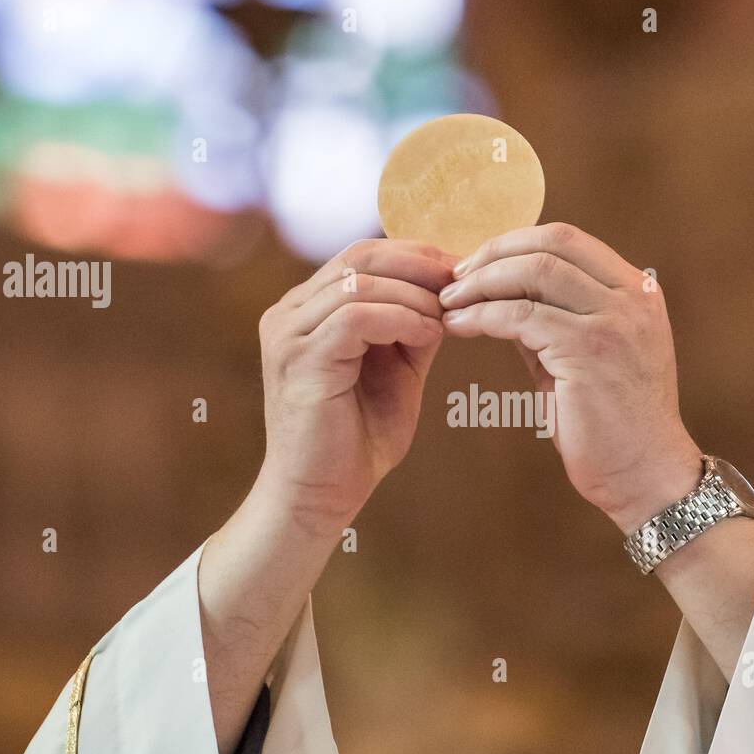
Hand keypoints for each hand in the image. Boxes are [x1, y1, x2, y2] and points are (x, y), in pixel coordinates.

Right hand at [256, 238, 455, 532]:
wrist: (321, 497)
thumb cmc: (357, 440)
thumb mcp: (396, 371)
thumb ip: (412, 329)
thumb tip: (449, 293)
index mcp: (307, 310)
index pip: (362, 256)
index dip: (415, 255)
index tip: (462, 272)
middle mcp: (289, 314)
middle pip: (360, 257)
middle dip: (419, 265)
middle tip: (464, 282)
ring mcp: (289, 334)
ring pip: (359, 282)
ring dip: (415, 295)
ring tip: (450, 317)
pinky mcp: (299, 359)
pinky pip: (356, 317)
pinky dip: (401, 319)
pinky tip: (430, 336)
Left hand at [439, 222, 702, 531]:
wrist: (646, 475)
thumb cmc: (615, 426)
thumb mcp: (586, 358)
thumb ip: (553, 321)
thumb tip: (499, 296)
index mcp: (637, 290)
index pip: (567, 239)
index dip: (514, 243)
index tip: (476, 264)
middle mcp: (632, 297)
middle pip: (550, 243)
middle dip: (493, 254)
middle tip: (453, 278)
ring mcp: (615, 320)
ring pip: (534, 271)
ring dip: (481, 282)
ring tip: (449, 302)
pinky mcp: (590, 350)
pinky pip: (522, 316)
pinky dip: (482, 316)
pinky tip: (458, 327)